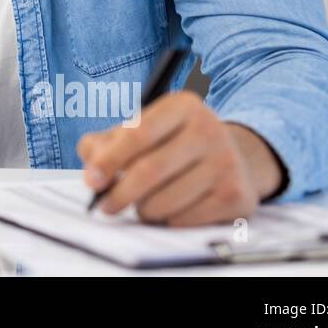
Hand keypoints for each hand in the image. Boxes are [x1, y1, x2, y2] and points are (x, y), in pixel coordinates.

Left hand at [76, 91, 283, 225]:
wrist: (234, 159)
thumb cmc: (171, 144)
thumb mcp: (139, 131)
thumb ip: (104, 144)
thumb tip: (92, 175)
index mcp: (182, 105)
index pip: (138, 134)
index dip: (109, 160)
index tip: (91, 181)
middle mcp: (209, 129)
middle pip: (150, 171)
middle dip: (119, 194)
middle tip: (105, 206)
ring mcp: (227, 163)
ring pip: (165, 201)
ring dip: (143, 210)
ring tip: (143, 204)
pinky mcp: (237, 196)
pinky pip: (185, 220)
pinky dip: (167, 221)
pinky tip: (170, 210)